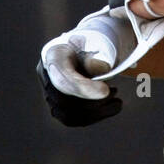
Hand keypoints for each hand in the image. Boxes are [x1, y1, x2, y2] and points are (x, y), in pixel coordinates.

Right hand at [36, 7, 135, 126]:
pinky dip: (95, 116)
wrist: (85, 50)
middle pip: (64, 99)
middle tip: (114, 91)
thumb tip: (99, 69)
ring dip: (97, 111)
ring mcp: (50, 93)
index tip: (106, 91)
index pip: (63, 76)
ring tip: (117, 101)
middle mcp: (47, 75)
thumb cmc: (93, 45)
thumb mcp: (98, 44)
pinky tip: (112, 107)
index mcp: (54, 54)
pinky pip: (74, 119)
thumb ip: (98, 56)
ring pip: (68, 114)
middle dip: (94, 101)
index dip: (83, 88)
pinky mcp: (58, 106)